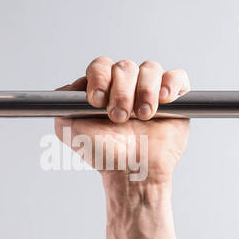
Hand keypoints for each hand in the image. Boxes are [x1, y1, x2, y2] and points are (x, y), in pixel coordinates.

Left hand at [54, 57, 190, 183]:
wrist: (132, 172)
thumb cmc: (103, 154)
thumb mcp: (70, 131)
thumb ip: (61, 107)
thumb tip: (64, 91)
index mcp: (102, 89)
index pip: (100, 66)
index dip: (99, 78)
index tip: (96, 101)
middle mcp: (125, 86)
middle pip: (124, 66)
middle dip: (121, 92)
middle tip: (119, 117)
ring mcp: (150, 90)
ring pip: (150, 69)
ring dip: (145, 91)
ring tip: (142, 117)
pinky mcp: (174, 97)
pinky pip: (177, 76)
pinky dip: (170, 84)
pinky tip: (163, 100)